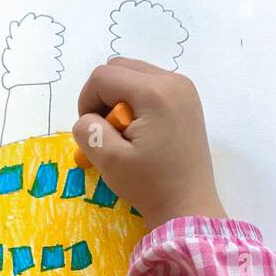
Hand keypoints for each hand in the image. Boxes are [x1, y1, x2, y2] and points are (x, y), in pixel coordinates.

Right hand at [72, 58, 226, 229]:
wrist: (188, 207)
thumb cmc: (151, 186)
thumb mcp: (110, 161)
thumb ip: (89, 132)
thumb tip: (88, 119)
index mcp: (155, 92)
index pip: (103, 76)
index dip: (87, 101)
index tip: (92, 132)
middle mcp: (173, 81)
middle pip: (119, 68)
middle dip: (103, 96)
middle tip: (108, 131)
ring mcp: (184, 89)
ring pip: (134, 75)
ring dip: (119, 99)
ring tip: (125, 134)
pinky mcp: (187, 100)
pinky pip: (150, 86)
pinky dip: (136, 102)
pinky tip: (141, 132)